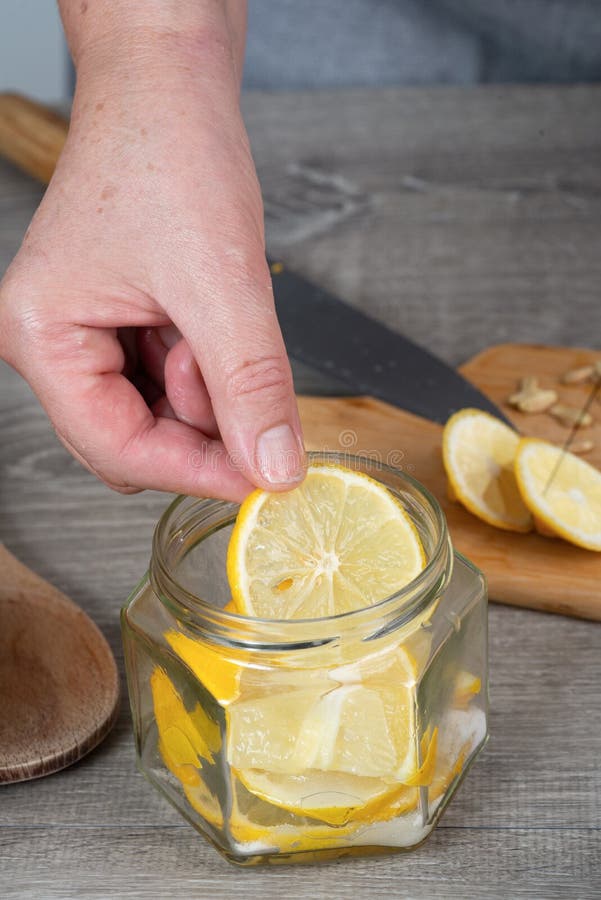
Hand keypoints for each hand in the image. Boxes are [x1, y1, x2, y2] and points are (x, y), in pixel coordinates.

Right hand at [0, 11, 304, 500]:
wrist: (170, 85)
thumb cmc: (168, 153)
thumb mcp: (222, 282)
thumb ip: (249, 385)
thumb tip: (273, 467)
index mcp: (45, 336)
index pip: (118, 449)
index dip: (197, 473)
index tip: (263, 478)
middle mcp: (55, 343)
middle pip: (135, 440)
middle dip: (201, 426)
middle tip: (249, 388)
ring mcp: (88, 334)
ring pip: (159, 415)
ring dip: (208, 393)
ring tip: (225, 323)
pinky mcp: (122, 323)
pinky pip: (169, 380)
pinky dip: (208, 370)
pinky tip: (219, 323)